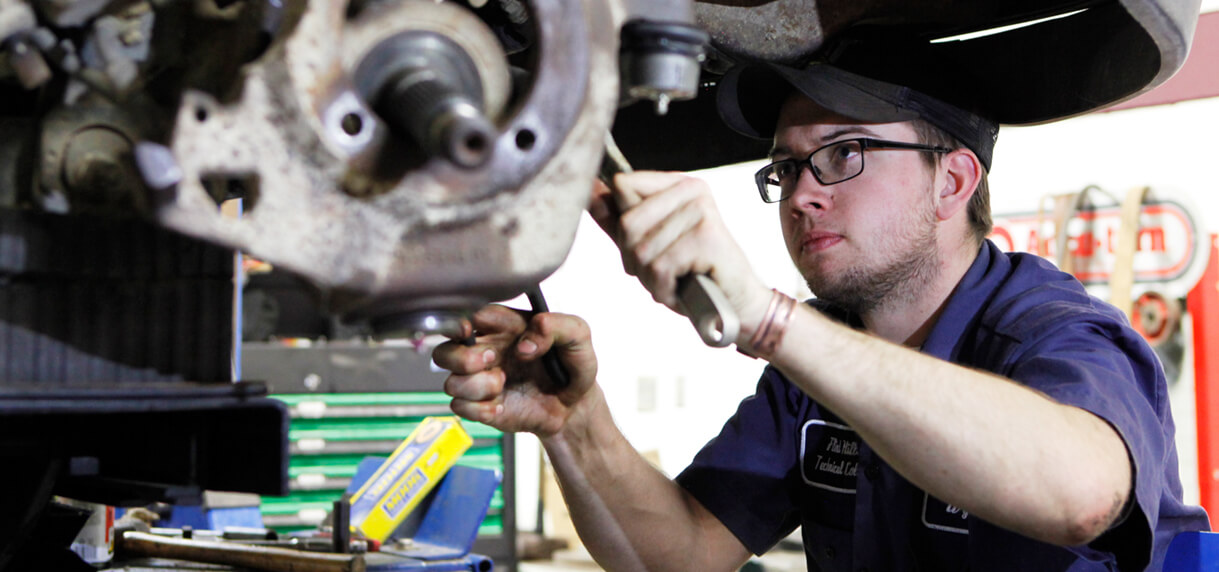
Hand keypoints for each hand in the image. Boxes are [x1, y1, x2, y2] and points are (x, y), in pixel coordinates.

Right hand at [431, 304, 597, 436]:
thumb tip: (527, 342)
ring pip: (450, 383)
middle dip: (463, 358)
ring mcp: (480, 380)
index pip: (467, 316)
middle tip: (492, 359)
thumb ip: (558, 326)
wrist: (575, 406)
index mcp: (502, 325)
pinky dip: (480, 410)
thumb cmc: (571, 365)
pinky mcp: (481, 406)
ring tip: (503, 383)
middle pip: (443, 351)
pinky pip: (461, 408)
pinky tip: (501, 407)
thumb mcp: (578, 335)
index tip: (470, 329)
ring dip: (477, 386)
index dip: (462, 322)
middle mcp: (485, 350)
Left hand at [589, 171, 771, 331]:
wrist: (736, 305)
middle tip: (666, 271)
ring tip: (677, 280)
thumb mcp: (649, 245)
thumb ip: (618, 219)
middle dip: (637, 260)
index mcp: (676, 183)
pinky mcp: (707, 237)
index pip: (621, 186)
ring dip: (652, 279)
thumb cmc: (692, 275)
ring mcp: (701, 210)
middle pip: (627, 222)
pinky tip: (684, 289)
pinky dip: (665, 290)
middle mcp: (691, 189)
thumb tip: (590, 192)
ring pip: (641, 249)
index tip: (651, 246)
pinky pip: (659, 267)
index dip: (624, 228)